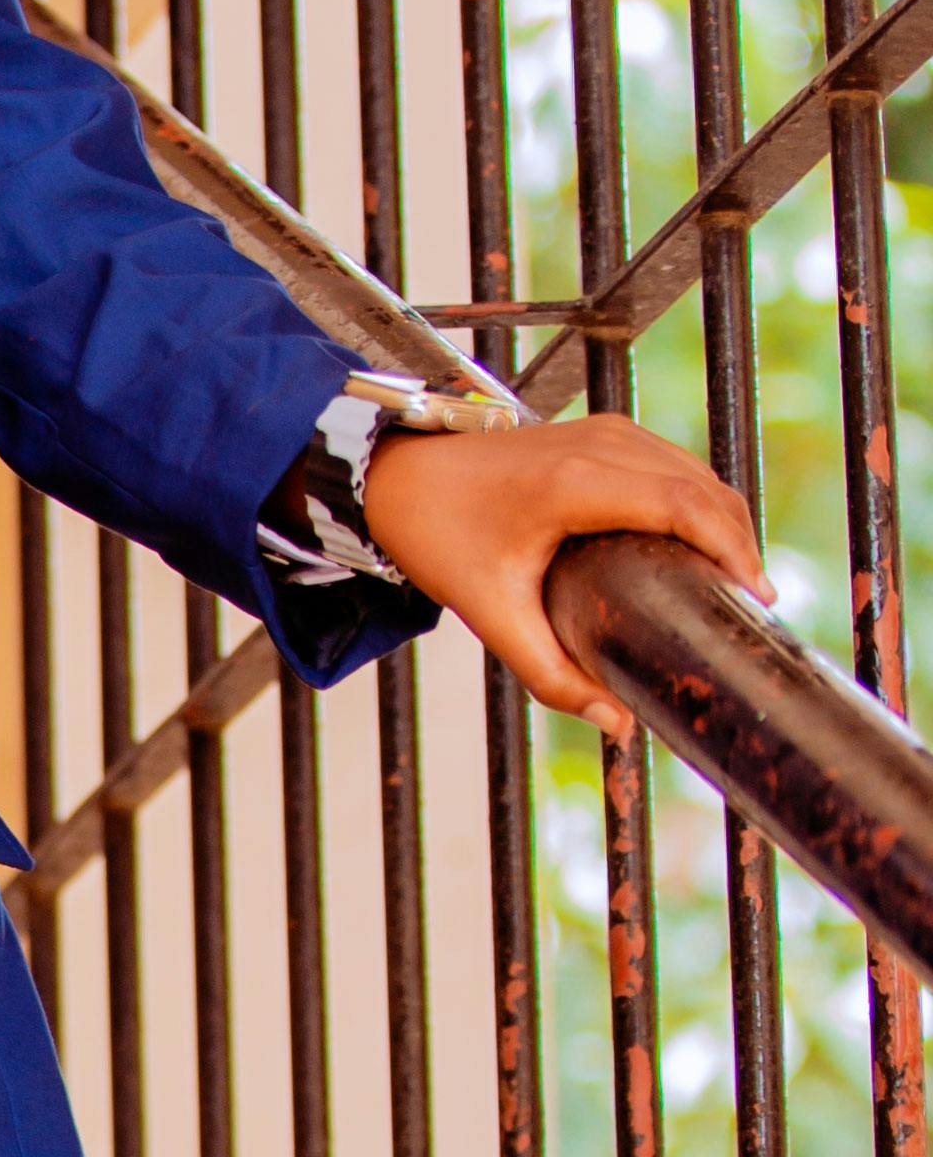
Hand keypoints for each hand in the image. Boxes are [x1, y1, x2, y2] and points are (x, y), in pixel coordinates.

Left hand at [360, 405, 764, 732]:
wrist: (400, 476)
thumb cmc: (438, 537)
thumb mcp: (492, 615)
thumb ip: (552, 675)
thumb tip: (616, 724)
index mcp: (577, 482)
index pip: (685, 506)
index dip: (732, 548)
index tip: (757, 597)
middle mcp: (602, 444)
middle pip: (703, 489)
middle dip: (739, 543)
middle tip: (754, 607)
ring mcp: (606, 431)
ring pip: (695, 472)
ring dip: (723, 522)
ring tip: (736, 585)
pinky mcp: (604, 433)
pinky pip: (674, 464)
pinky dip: (698, 503)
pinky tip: (703, 549)